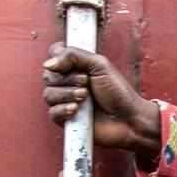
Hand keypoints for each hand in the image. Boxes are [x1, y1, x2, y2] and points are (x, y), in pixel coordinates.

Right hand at [42, 43, 161, 159]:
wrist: (128, 118)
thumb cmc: (118, 93)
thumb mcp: (99, 64)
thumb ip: (73, 56)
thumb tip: (49, 63)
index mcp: (75, 67)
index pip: (54, 56)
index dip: (58, 58)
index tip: (71, 63)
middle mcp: (68, 84)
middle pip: (49, 76)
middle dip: (67, 79)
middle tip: (86, 83)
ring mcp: (65, 102)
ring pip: (48, 95)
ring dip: (67, 94)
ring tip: (85, 97)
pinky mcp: (66, 120)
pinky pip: (52, 113)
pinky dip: (63, 109)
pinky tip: (76, 109)